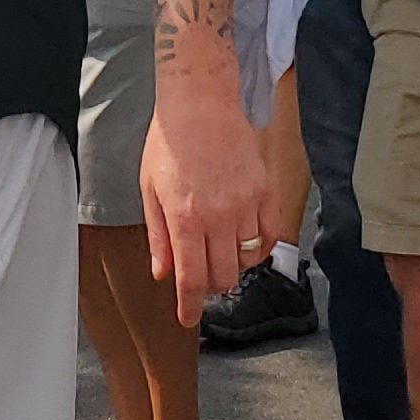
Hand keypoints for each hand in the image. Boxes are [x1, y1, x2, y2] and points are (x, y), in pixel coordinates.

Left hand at [141, 67, 278, 326]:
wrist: (200, 101)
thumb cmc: (169, 141)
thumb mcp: (149, 188)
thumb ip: (158, 236)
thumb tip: (162, 273)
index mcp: (184, 218)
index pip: (192, 280)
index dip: (190, 307)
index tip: (188, 318)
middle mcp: (217, 217)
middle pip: (223, 277)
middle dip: (211, 286)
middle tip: (202, 276)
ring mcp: (245, 205)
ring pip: (247, 261)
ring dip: (232, 265)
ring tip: (220, 251)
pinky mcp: (265, 192)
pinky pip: (270, 236)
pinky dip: (259, 247)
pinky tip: (244, 239)